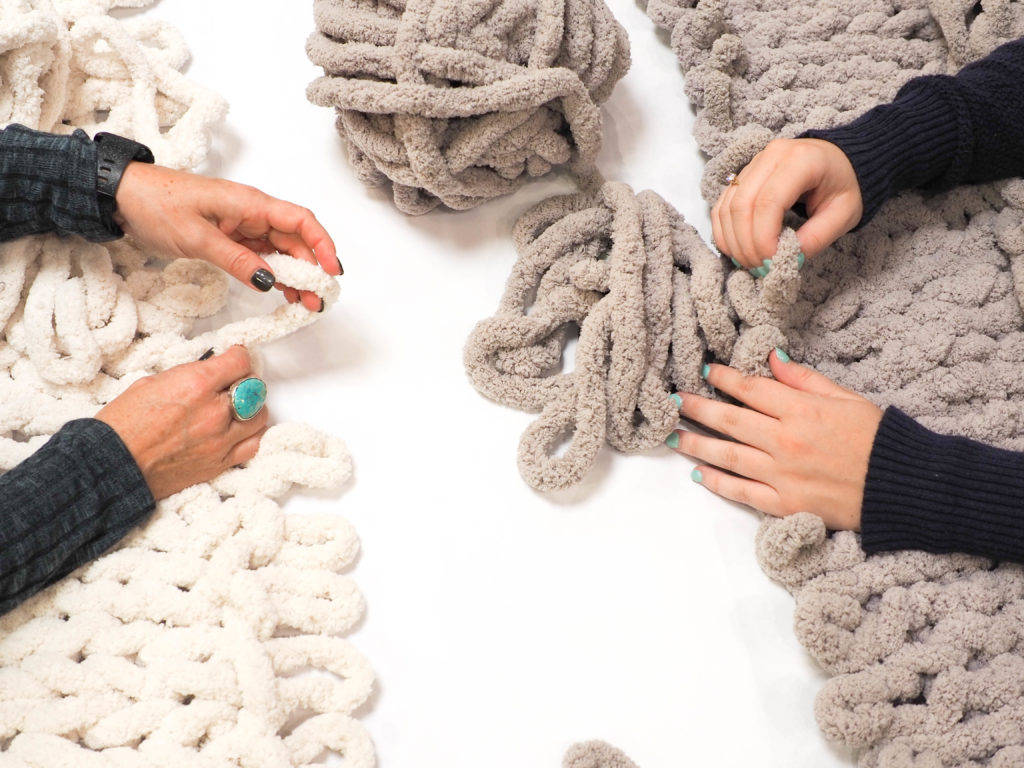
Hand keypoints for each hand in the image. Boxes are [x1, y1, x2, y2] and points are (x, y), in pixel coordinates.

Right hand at [96, 346, 267, 499]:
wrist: (111, 466)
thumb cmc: (123, 424)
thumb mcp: (152, 382)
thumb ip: (188, 376)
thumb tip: (208, 371)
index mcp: (196, 384)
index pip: (240, 362)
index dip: (239, 356)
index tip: (235, 357)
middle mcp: (214, 411)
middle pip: (253, 388)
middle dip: (244, 382)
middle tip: (232, 382)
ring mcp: (220, 439)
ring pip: (260, 416)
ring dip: (252, 408)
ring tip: (239, 407)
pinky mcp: (220, 463)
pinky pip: (252, 445)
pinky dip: (250, 434)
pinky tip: (240, 430)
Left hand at [113, 163, 341, 310]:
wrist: (123, 195)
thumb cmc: (156, 204)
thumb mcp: (196, 237)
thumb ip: (236, 260)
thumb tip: (270, 281)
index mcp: (250, 203)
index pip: (300, 220)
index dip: (322, 244)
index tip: (331, 271)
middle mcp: (252, 212)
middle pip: (295, 240)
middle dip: (312, 269)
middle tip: (319, 300)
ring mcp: (242, 225)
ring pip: (281, 251)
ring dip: (296, 276)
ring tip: (306, 303)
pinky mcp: (231, 237)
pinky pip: (261, 256)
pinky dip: (274, 275)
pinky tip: (283, 292)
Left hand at [666, 349, 882, 529]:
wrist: (902, 487)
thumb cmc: (878, 439)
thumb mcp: (845, 398)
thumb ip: (804, 379)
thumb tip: (772, 358)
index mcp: (801, 410)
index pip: (750, 389)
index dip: (724, 378)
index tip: (705, 372)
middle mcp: (785, 441)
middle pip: (729, 420)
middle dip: (697, 408)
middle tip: (673, 401)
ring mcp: (782, 474)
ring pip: (727, 455)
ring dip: (696, 443)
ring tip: (673, 435)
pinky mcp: (785, 504)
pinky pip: (742, 492)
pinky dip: (717, 482)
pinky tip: (698, 474)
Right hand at [711, 138, 862, 269]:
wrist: (840, 161)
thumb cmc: (845, 185)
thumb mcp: (843, 214)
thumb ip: (816, 238)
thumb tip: (787, 260)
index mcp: (800, 160)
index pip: (768, 202)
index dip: (764, 237)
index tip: (771, 262)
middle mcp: (771, 156)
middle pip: (742, 205)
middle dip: (746, 243)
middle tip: (759, 268)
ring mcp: (753, 164)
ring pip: (727, 207)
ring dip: (733, 241)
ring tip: (750, 262)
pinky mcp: (742, 177)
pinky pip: (722, 206)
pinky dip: (725, 232)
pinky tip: (738, 249)